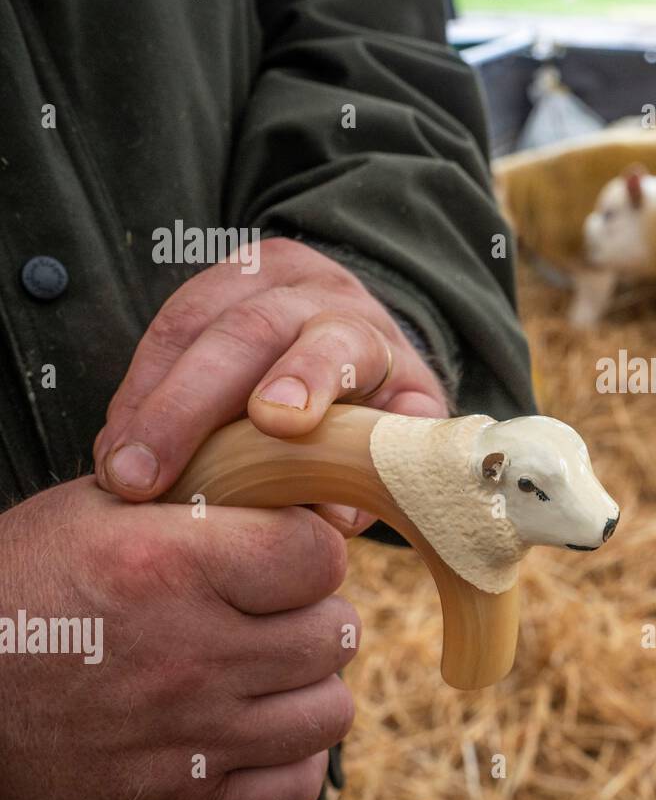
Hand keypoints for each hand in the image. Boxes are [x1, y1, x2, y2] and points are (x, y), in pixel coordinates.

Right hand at [0, 478, 357, 799]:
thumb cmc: (19, 591)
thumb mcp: (96, 512)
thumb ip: (202, 496)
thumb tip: (293, 489)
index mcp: (167, 569)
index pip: (318, 556)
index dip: (309, 549)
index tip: (286, 554)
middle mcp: (187, 657)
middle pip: (336, 633)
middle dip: (314, 614)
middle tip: (276, 612)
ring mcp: (189, 739)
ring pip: (328, 710)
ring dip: (306, 686)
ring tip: (266, 669)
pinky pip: (294, 784)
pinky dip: (284, 757)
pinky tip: (249, 726)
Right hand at [93, 238, 447, 534]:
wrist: (362, 350)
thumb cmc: (374, 418)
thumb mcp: (392, 446)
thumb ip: (370, 477)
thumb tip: (333, 518)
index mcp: (373, 338)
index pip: (342, 343)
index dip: (307, 377)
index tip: (276, 422)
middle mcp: (319, 296)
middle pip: (251, 332)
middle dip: (189, 405)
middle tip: (143, 477)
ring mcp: (263, 281)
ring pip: (194, 324)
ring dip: (149, 401)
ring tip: (118, 467)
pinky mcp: (215, 285)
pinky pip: (164, 327)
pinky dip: (138, 389)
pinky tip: (118, 439)